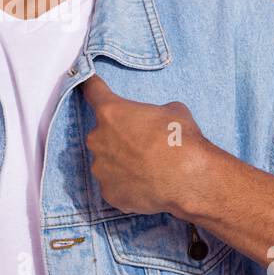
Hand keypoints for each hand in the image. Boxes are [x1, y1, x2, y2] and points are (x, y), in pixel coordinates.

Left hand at [80, 73, 213, 215]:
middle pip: (102, 133)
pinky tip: (145, 184)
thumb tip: (153, 121)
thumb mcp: (172, 111)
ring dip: (121, 161)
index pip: (93, 91)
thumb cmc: (181, 140)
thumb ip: (152, 113)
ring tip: (147, 167)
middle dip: (118, 136)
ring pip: (106, 160)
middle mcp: (98, 139)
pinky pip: (113, 184)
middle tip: (143, 143)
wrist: (188, 180)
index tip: (85, 82)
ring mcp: (100, 168)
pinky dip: (126, 183)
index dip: (90, 85)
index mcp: (111, 112)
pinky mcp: (108, 192)